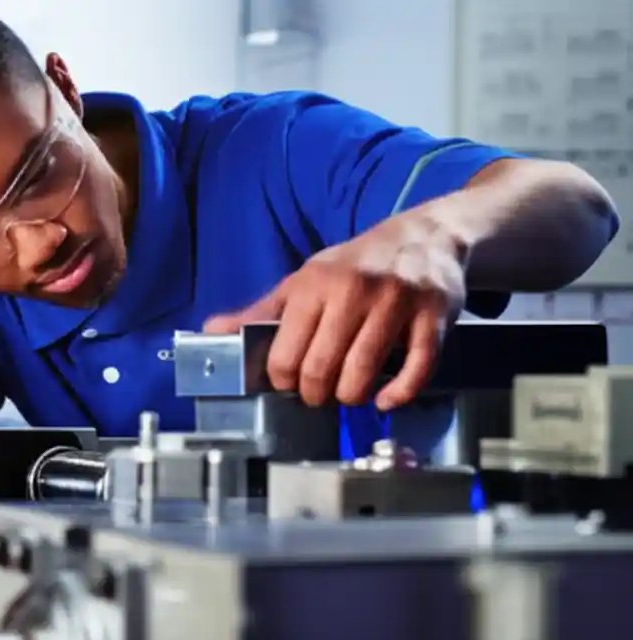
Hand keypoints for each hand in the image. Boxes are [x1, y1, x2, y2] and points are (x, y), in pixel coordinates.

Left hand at [203, 210, 469, 410]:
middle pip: (321, 369)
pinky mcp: (432, 317)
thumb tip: (210, 332)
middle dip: (315, 395)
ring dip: (351, 396)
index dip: (284, 381)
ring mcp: (395, 304)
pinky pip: (416, 368)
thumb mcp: (303, 281)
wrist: (424, 237)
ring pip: (363, 373)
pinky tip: (386, 399)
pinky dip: (399, 394)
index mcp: (313, 286)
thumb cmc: (355, 266)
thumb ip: (261, 312)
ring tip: (349, 393)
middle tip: (319, 394)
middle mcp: (353, 292)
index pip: (285, 355)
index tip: (291, 384)